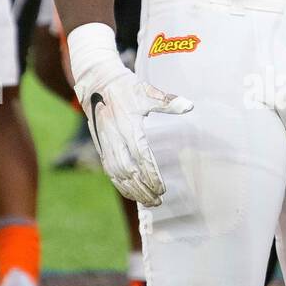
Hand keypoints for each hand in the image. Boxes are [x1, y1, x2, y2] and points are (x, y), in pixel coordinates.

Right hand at [68, 23, 192, 206]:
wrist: (96, 83)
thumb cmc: (125, 87)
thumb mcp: (146, 90)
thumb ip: (167, 101)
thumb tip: (189, 106)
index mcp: (127, 124)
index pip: (139, 155)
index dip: (150, 173)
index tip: (162, 187)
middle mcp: (114, 137)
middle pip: (127, 170)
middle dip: (143, 188)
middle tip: (159, 200)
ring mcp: (105, 143)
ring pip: (117, 174)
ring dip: (132, 191)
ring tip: (149, 202)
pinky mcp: (101, 147)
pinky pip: (109, 171)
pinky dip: (120, 185)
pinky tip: (132, 194)